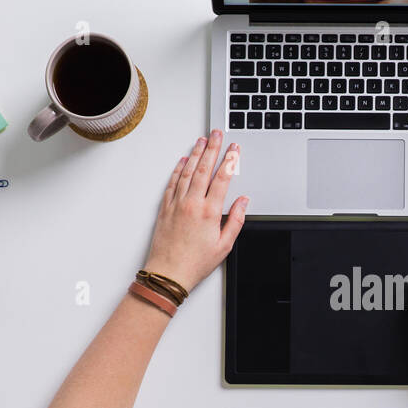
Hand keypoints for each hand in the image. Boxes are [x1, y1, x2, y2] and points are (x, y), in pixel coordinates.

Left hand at [143, 130, 247, 293]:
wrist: (168, 273)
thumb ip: (235, 220)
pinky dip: (178, 169)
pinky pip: (173, 183)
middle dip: (212, 148)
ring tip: (202, 140)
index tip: (234, 150)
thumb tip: (242, 202)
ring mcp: (177, 204)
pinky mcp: (165, 208)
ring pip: (187, 172)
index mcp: (209, 212)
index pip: (222, 179)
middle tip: (217, 134)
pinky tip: (183, 161)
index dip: (230, 161)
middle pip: (204, 169)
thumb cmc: (195, 263)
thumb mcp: (224, 245)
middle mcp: (192, 204)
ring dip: (196, 154)